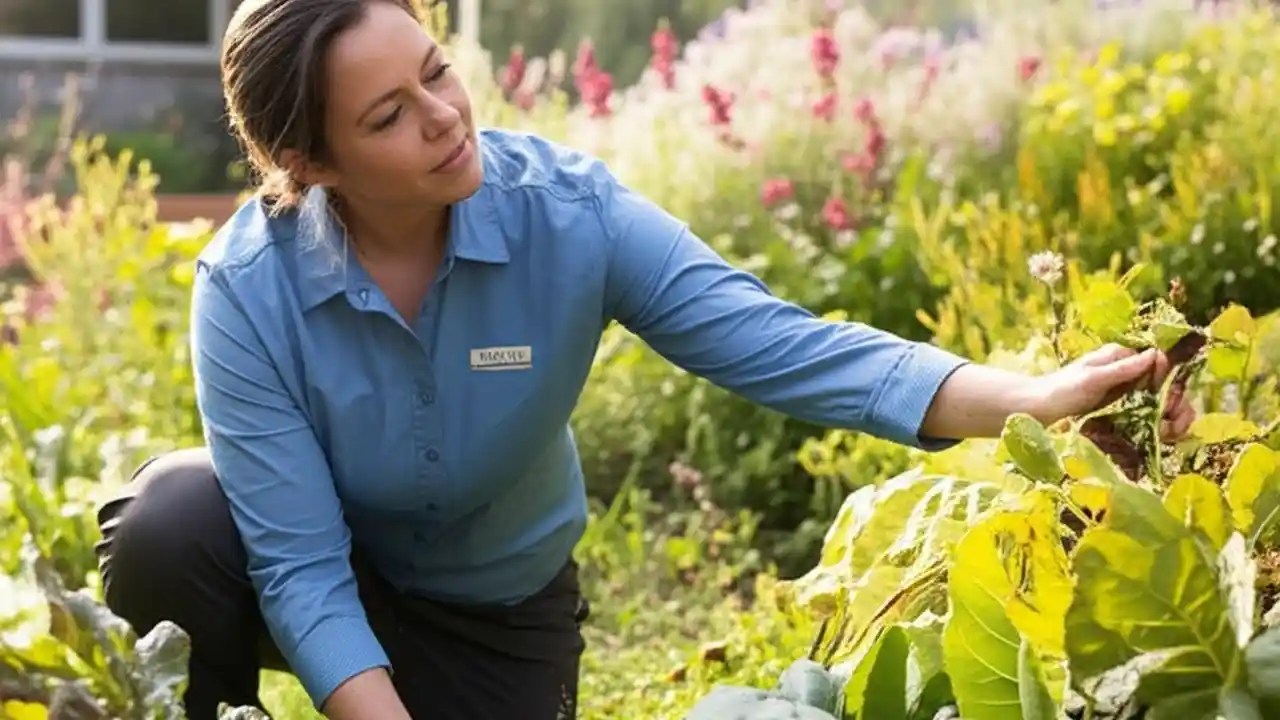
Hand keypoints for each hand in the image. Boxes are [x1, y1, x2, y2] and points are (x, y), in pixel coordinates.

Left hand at [1031, 343, 1196, 441]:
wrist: (1036, 410)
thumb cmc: (1061, 390)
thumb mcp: (1093, 378)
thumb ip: (1124, 368)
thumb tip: (1157, 354)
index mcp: (1122, 357)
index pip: (1161, 366)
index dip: (1172, 384)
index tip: (1171, 404)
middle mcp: (1128, 374)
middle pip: (1166, 388)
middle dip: (1176, 406)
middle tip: (1173, 427)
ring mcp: (1125, 394)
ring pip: (1161, 405)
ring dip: (1172, 419)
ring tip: (1168, 435)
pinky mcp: (1121, 413)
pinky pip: (1148, 419)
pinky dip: (1158, 428)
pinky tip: (1161, 438)